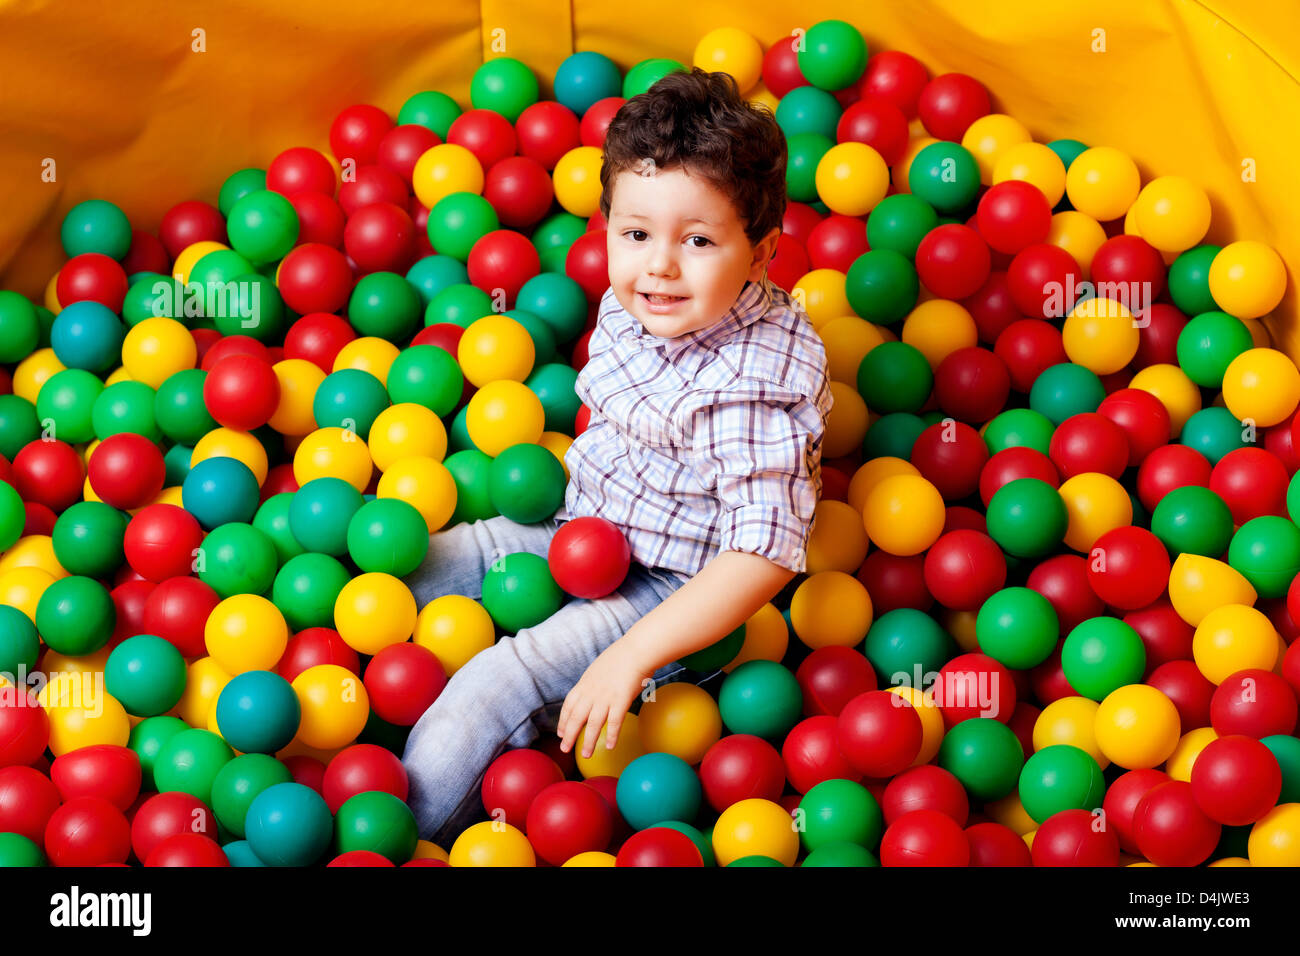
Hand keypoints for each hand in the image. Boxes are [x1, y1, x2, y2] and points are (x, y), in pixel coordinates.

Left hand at [556, 639, 648, 758]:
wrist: (636, 650)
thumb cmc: (621, 657)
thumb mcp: (598, 668)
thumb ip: (592, 682)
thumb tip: (591, 692)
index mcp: (585, 683)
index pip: (568, 705)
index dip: (563, 720)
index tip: (560, 733)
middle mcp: (592, 692)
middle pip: (576, 717)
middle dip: (569, 735)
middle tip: (565, 749)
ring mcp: (606, 697)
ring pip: (594, 724)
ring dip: (589, 741)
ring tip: (586, 754)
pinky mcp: (621, 700)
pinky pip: (615, 722)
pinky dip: (612, 735)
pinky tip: (610, 746)